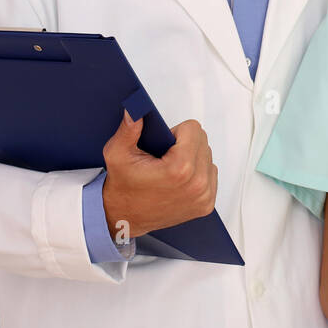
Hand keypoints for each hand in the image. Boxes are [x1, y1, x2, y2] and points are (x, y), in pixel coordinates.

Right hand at [101, 112, 217, 240]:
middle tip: (165, 157)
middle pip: (203, 141)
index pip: (194, 129)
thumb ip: (129, 129)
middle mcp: (197, 184)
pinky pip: (210, 174)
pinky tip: (179, 180)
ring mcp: (204, 196)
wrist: (125, 218)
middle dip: (185, 144)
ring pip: (208, 157)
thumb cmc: (122, 188)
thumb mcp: (117, 154)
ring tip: (171, 169)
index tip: (164, 145)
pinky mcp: (206, 204)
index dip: (175, 132)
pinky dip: (197, 173)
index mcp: (180, 169)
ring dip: (193, 158)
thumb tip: (136, 109)